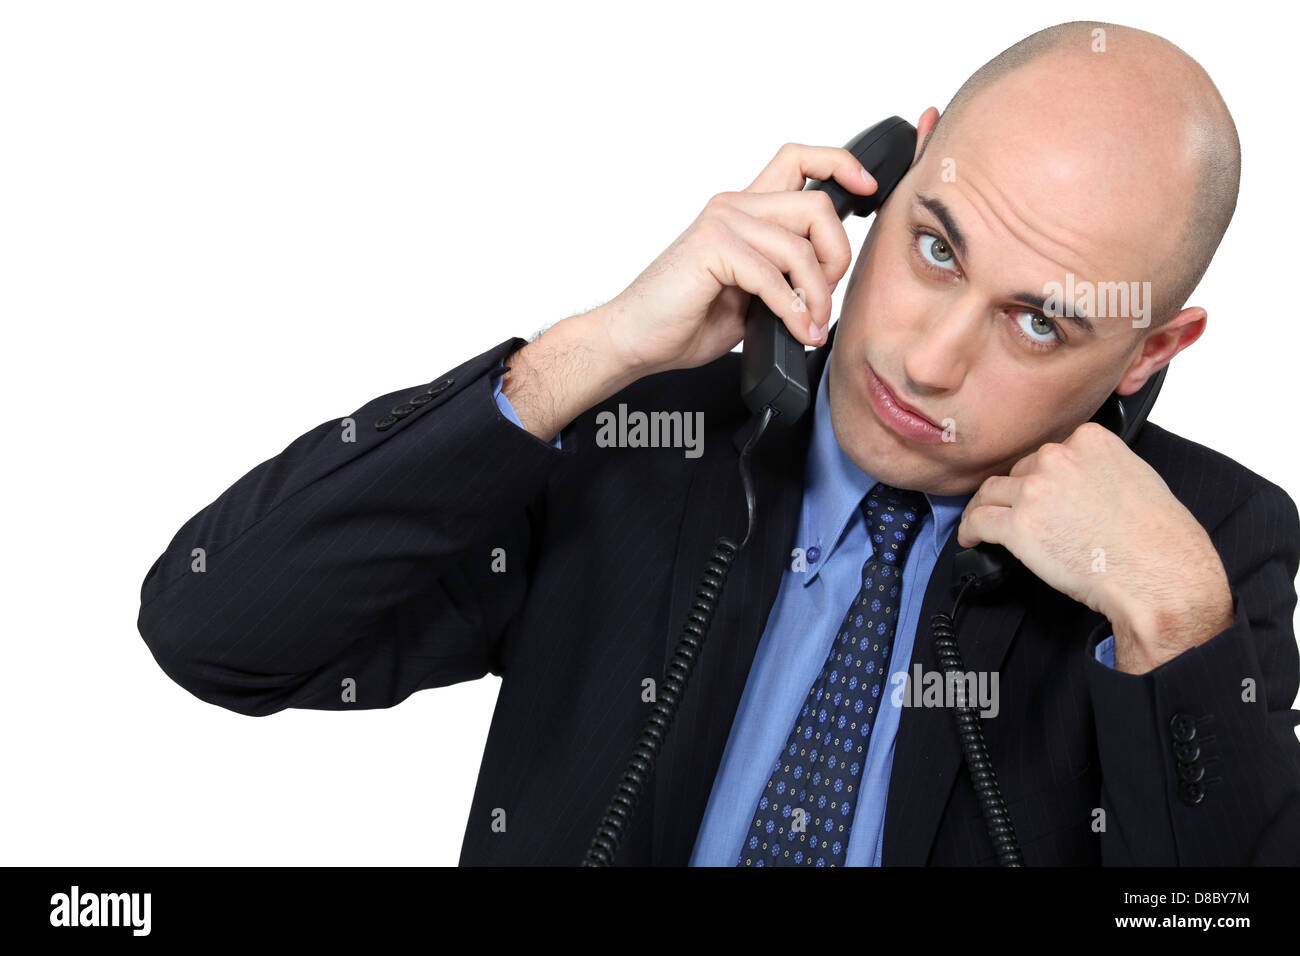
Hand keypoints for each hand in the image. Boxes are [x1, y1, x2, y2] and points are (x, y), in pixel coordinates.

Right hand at [598, 142, 878, 377]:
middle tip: (824, 298)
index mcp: (744, 210)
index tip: (867, 190)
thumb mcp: (751, 293)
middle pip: (818, 205)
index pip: (800, 159)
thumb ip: (784, 275)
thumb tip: (825, 286)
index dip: (841, 164)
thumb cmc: (684, 318)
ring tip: (810, 326)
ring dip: (817, 296)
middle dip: (837, 256)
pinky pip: (774, 275)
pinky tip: (795, 331)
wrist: (633, 339)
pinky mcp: (712, 248)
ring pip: (801, 246)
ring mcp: (722, 223)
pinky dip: (793, 309)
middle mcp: (734, 206)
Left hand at [956, 421, 1233, 673]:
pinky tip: (972, 538)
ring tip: (983, 523)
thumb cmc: (1158, 539)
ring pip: (992, 492)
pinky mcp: (1018, 524)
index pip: (1049, 451)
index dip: (1041, 475)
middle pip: (1019, 470)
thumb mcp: (1137, 477)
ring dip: (986, 508)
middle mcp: (1059, 457)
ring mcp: (1035, 489)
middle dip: (1018, 493)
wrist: (1159, 576)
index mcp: (1090, 440)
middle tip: (1020, 515)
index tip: (1038, 492)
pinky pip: (978, 519)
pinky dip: (971, 528)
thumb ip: (1100, 468)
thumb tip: (1080, 482)